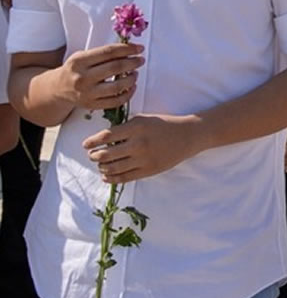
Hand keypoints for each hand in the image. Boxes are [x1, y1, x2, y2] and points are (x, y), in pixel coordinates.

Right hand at [57, 43, 143, 110]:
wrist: (58, 88)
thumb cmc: (75, 69)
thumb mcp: (83, 56)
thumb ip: (103, 54)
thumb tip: (130, 51)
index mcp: (79, 61)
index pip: (109, 52)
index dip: (127, 49)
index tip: (139, 48)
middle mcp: (82, 77)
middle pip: (115, 68)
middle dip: (133, 63)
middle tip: (140, 60)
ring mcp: (87, 93)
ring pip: (117, 86)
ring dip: (131, 79)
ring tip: (135, 73)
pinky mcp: (92, 105)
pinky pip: (115, 101)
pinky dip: (128, 94)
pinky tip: (132, 87)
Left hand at [83, 113, 201, 183]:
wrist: (189, 135)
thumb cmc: (164, 124)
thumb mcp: (144, 119)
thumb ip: (125, 127)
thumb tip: (103, 138)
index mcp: (137, 127)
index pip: (106, 136)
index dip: (92, 142)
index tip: (86, 145)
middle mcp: (138, 144)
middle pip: (106, 154)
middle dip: (95, 156)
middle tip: (93, 155)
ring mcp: (144, 159)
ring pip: (113, 168)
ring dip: (102, 167)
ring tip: (101, 165)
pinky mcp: (149, 170)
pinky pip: (124, 178)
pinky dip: (111, 178)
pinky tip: (106, 175)